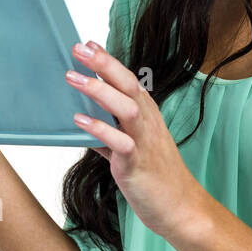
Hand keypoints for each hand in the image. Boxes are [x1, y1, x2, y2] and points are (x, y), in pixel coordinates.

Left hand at [65, 40, 204, 239]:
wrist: (179, 207)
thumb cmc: (154, 175)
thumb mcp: (130, 147)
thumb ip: (107, 132)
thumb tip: (81, 119)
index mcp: (147, 114)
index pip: (127, 80)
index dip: (108, 61)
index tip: (88, 43)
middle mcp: (148, 122)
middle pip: (128, 84)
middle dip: (103, 64)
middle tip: (79, 48)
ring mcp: (144, 141)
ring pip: (126, 107)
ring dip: (99, 90)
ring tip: (72, 78)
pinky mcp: (137, 163)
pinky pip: (119, 142)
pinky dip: (99, 129)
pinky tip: (79, 120)